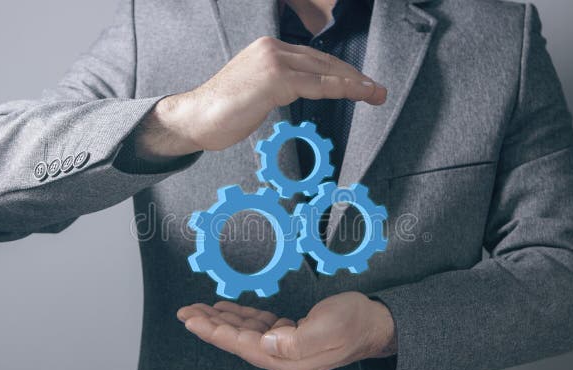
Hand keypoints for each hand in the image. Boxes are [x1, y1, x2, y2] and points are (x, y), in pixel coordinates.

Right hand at [135, 36, 386, 158]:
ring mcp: (273, 61)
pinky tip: (355, 94)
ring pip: (324, 71)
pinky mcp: (274, 79)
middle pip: (324, 61)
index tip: (360, 83)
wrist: (195, 117)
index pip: (314, 58)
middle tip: (377, 90)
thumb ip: (280, 86)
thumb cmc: (223, 111)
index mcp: (268, 49)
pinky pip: (315, 84)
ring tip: (374, 93)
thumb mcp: (256, 92)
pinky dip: (338, 89)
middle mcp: (273, 48)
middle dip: (353, 77)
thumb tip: (302, 92)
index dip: (340, 71)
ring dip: (354, 83)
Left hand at [177, 291, 396, 369]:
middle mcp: (283, 356)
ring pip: (244, 333)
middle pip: (237, 341)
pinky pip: (258, 326)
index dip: (215, 332)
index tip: (194, 320)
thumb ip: (298, 339)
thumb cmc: (355, 323)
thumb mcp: (329, 328)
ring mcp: (286, 346)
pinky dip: (241, 316)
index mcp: (289, 359)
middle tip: (186, 312)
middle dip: (210, 326)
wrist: (376, 324)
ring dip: (222, 320)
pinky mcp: (290, 334)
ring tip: (199, 310)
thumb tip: (268, 340)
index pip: (242, 346)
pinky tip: (228, 310)